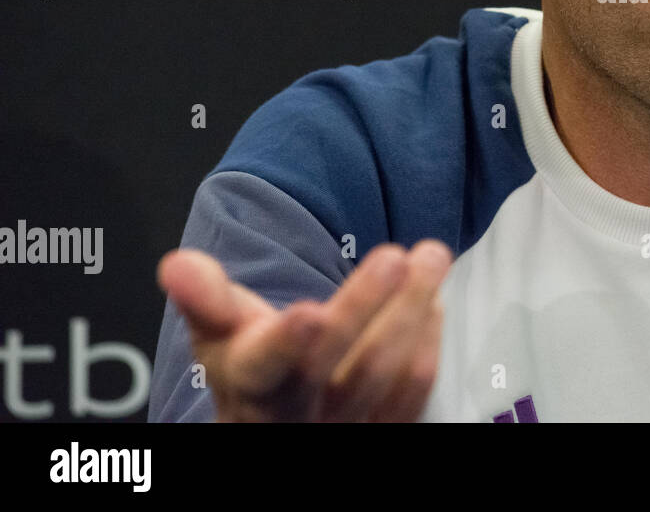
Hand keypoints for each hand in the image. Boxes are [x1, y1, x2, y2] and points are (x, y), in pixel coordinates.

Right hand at [157, 240, 451, 421]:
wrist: (276, 425)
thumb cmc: (253, 371)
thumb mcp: (220, 336)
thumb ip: (205, 297)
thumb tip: (177, 264)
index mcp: (251, 389)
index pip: (264, 370)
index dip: (286, 344)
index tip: (309, 312)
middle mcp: (298, 419)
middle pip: (337, 372)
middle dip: (367, 310)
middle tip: (397, 257)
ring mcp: (346, 429)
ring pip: (385, 379)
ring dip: (412, 314)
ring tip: (431, 258)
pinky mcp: (383, 429)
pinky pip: (413, 395)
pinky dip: (427, 343)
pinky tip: (433, 300)